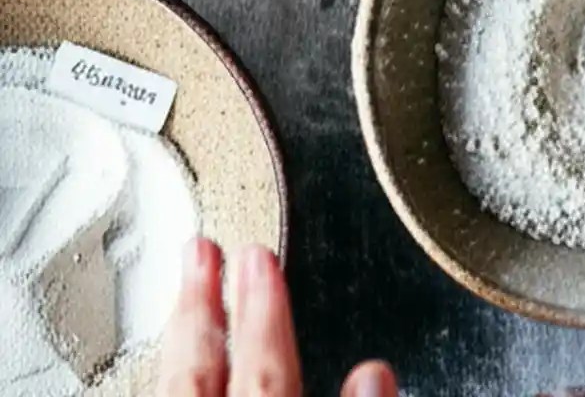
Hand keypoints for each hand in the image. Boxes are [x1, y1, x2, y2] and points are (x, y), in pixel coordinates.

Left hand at [156, 238, 396, 396]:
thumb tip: (373, 376)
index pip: (265, 368)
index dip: (262, 311)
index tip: (256, 259)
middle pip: (199, 369)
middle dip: (204, 303)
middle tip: (201, 250)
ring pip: (171, 384)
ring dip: (182, 332)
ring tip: (185, 287)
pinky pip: (162, 396)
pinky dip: (169, 372)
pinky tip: (170, 361)